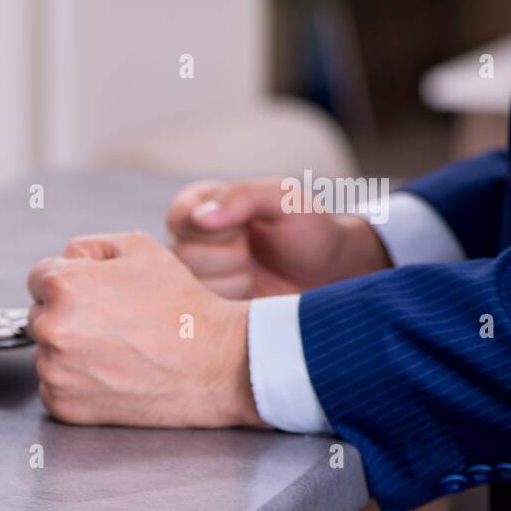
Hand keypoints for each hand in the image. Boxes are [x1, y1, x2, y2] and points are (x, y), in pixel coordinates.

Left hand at [26, 232, 263, 427]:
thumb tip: (63, 261)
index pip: (38, 279)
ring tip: (116, 350)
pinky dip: (74, 383)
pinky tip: (110, 374)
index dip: (69, 284)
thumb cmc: (180, 306)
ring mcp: (55, 371)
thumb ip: (88, 247)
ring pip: (46, 353)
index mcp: (63, 286)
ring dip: (69, 351)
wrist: (214, 364)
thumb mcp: (139, 248)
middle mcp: (51, 329)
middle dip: (66, 317)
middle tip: (112, 325)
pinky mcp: (63, 405)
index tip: (94, 297)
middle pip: (38, 316)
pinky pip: (53, 387)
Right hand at [167, 178, 391, 298]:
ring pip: (193, 287)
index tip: (248, 230)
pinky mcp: (203, 309)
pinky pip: (203, 314)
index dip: (219, 231)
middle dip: (231, 258)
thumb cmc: (307, 230)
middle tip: (254, 254)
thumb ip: (243, 196)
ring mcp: (192, 278)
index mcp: (196, 206)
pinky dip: (235, 306)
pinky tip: (252, 295)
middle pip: (184, 257)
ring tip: (255, 274)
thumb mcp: (284, 199)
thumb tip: (200, 217)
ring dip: (235, 283)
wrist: (330, 276)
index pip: (181, 220)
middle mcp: (186, 241)